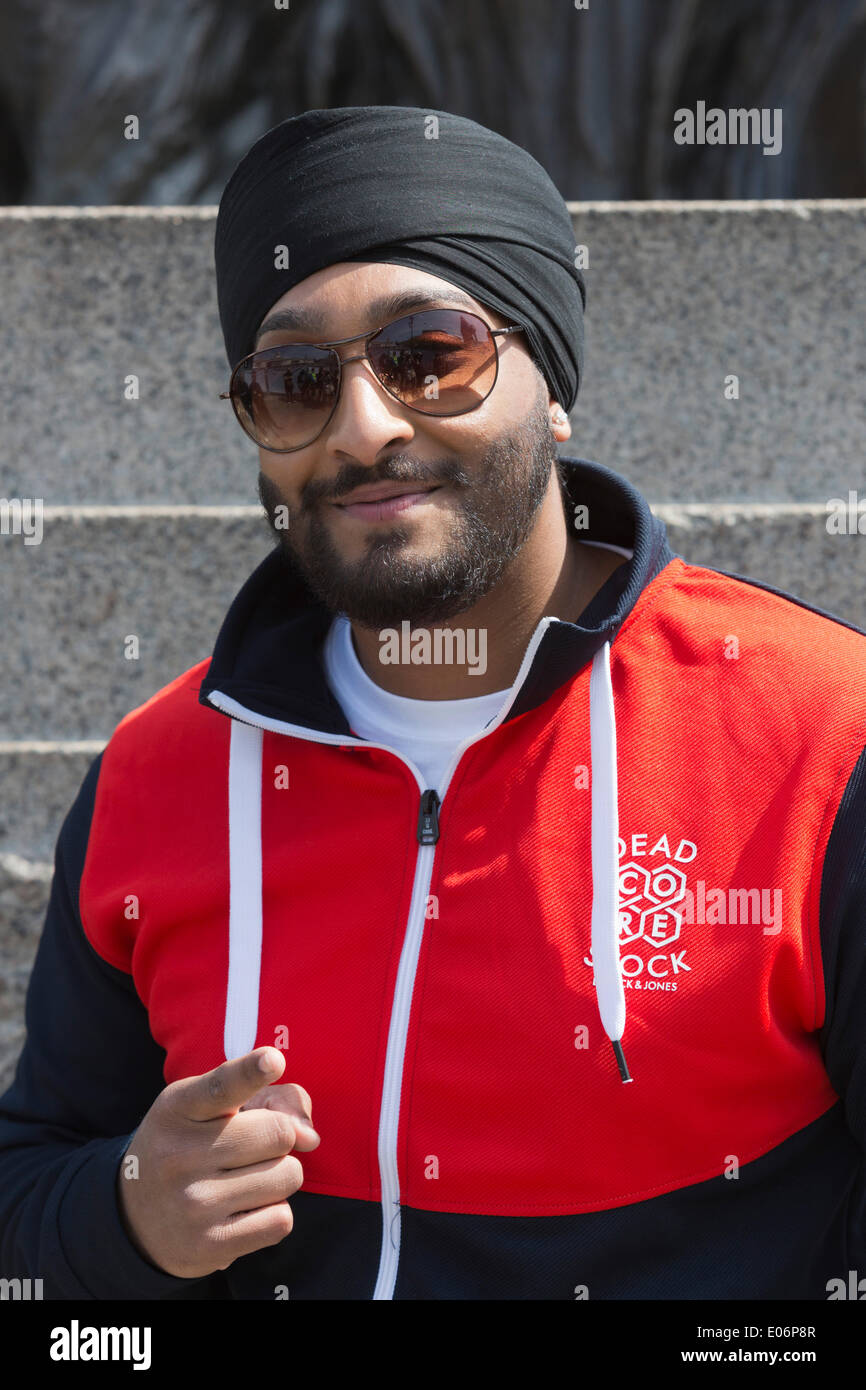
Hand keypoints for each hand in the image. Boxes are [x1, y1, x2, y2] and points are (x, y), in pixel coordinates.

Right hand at [116, 1046, 319, 1278]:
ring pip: (288, 1176)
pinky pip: (281, 1220)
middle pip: (279, 1133)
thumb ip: (270, 1100)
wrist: (135, 1217)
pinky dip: (273, 1213)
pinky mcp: (210, 1245)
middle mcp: (180, 1155)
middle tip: (249, 1149)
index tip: (274, 1060)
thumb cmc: (192, 1146)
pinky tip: (243, 1210)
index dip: (250, 1071)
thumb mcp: (211, 1109)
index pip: (221, 1086)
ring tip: (243, 1179)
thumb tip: (309, 1138)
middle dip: (279, 1138)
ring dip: (279, 1176)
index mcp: (178, 1108)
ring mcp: (194, 1203)